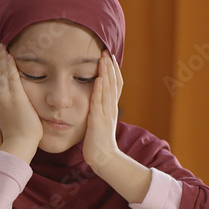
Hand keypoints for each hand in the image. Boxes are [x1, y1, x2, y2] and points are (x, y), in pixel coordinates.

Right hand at [0, 43, 42, 162]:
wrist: (19, 143)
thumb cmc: (15, 133)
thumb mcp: (3, 116)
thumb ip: (2, 104)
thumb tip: (5, 100)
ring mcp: (5, 96)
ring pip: (1, 71)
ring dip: (2, 57)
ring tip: (3, 46)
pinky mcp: (17, 97)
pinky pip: (12, 76)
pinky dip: (11, 65)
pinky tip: (11, 57)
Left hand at [82, 50, 122, 169]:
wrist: (103, 157)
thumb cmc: (98, 140)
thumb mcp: (99, 120)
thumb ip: (98, 109)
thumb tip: (93, 99)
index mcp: (111, 107)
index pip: (115, 84)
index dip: (113, 70)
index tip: (109, 57)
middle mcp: (111, 107)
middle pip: (114, 83)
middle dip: (110, 67)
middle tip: (107, 51)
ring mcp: (106, 113)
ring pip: (108, 89)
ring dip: (106, 73)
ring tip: (104, 59)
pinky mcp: (98, 120)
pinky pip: (99, 102)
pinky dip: (99, 89)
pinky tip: (97, 79)